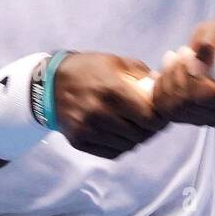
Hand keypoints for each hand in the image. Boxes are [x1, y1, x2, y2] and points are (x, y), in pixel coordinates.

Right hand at [51, 52, 169, 159]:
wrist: (49, 84)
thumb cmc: (88, 69)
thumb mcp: (116, 62)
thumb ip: (143, 75)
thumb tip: (165, 87)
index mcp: (113, 91)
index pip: (150, 118)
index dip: (161, 118)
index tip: (162, 113)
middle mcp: (100, 114)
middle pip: (141, 134)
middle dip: (151, 128)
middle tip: (151, 120)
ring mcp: (88, 130)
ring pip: (129, 146)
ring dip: (137, 138)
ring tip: (136, 126)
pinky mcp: (80, 142)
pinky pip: (112, 152)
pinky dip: (122, 146)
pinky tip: (121, 133)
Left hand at [151, 19, 214, 126]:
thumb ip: (210, 44)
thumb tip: (199, 59)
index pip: (204, 96)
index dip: (188, 75)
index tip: (185, 52)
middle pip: (186, 104)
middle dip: (174, 76)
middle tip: (174, 54)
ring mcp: (209, 120)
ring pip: (173, 110)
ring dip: (165, 82)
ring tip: (170, 59)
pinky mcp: (192, 119)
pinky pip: (166, 112)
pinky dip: (159, 92)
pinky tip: (159, 75)